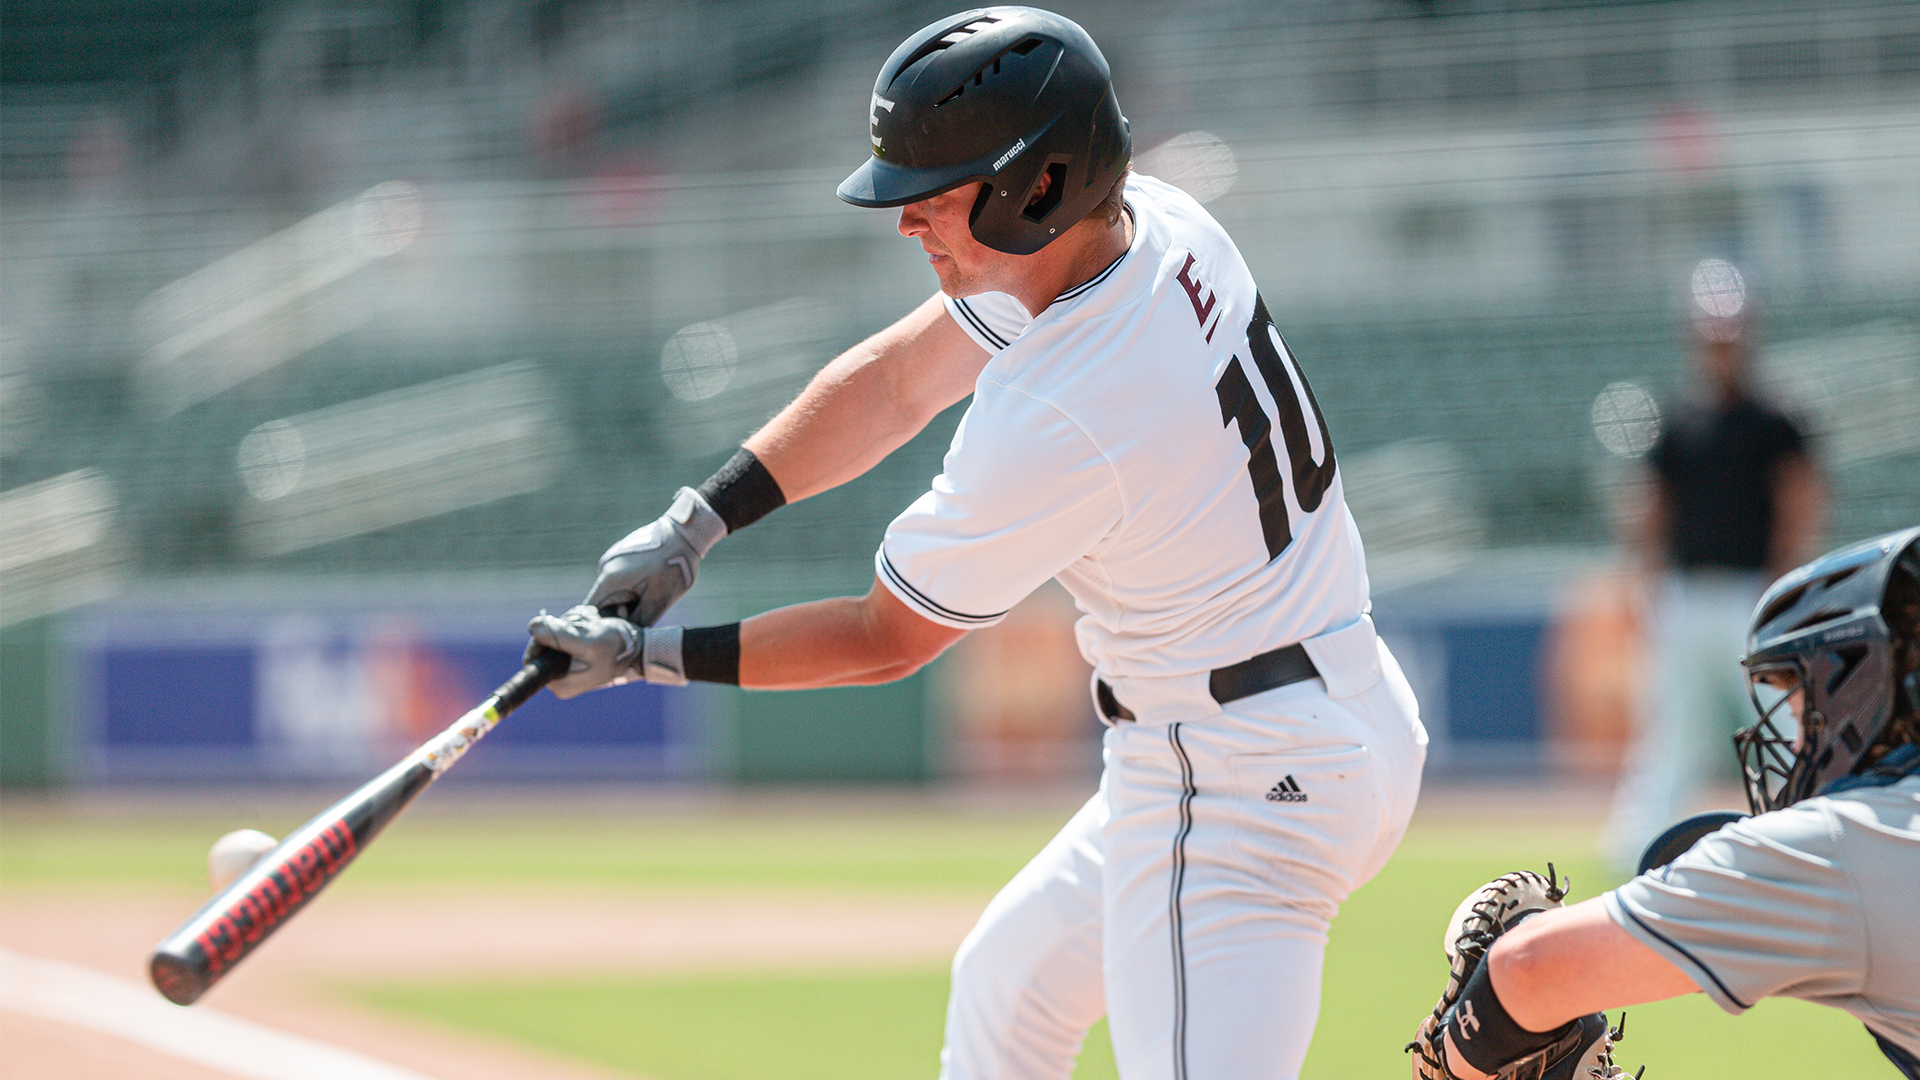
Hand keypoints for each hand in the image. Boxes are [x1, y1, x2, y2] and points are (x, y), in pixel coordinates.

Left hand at [526, 606, 640, 698]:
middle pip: (544, 644)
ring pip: (556, 635)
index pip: (533, 657)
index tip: (562, 625)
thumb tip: (532, 627)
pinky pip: (566, 634)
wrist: (641, 647)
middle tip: (584, 623)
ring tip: (593, 622)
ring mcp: (568, 668)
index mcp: (559, 685)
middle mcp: (560, 680)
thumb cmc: (617, 648)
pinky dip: (578, 624)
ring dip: (573, 622)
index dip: (544, 637)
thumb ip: (559, 636)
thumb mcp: (588, 642)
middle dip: (563, 627)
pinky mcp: (576, 656)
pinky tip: (593, 622)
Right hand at [586, 488, 727, 625]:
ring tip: (651, 593)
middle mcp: (605, 568)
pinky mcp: (620, 552)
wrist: (685, 532)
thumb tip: (626, 639)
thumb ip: (640, 622)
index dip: (599, 627)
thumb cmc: (674, 567)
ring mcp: (612, 558)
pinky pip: (620, 577)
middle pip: (602, 602)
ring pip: (613, 590)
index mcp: (610, 581)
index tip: (611, 635)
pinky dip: (631, 585)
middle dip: (618, 613)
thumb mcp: (660, 600)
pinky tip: (650, 580)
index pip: (591, 611)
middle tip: (643, 612)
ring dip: (626, 598)